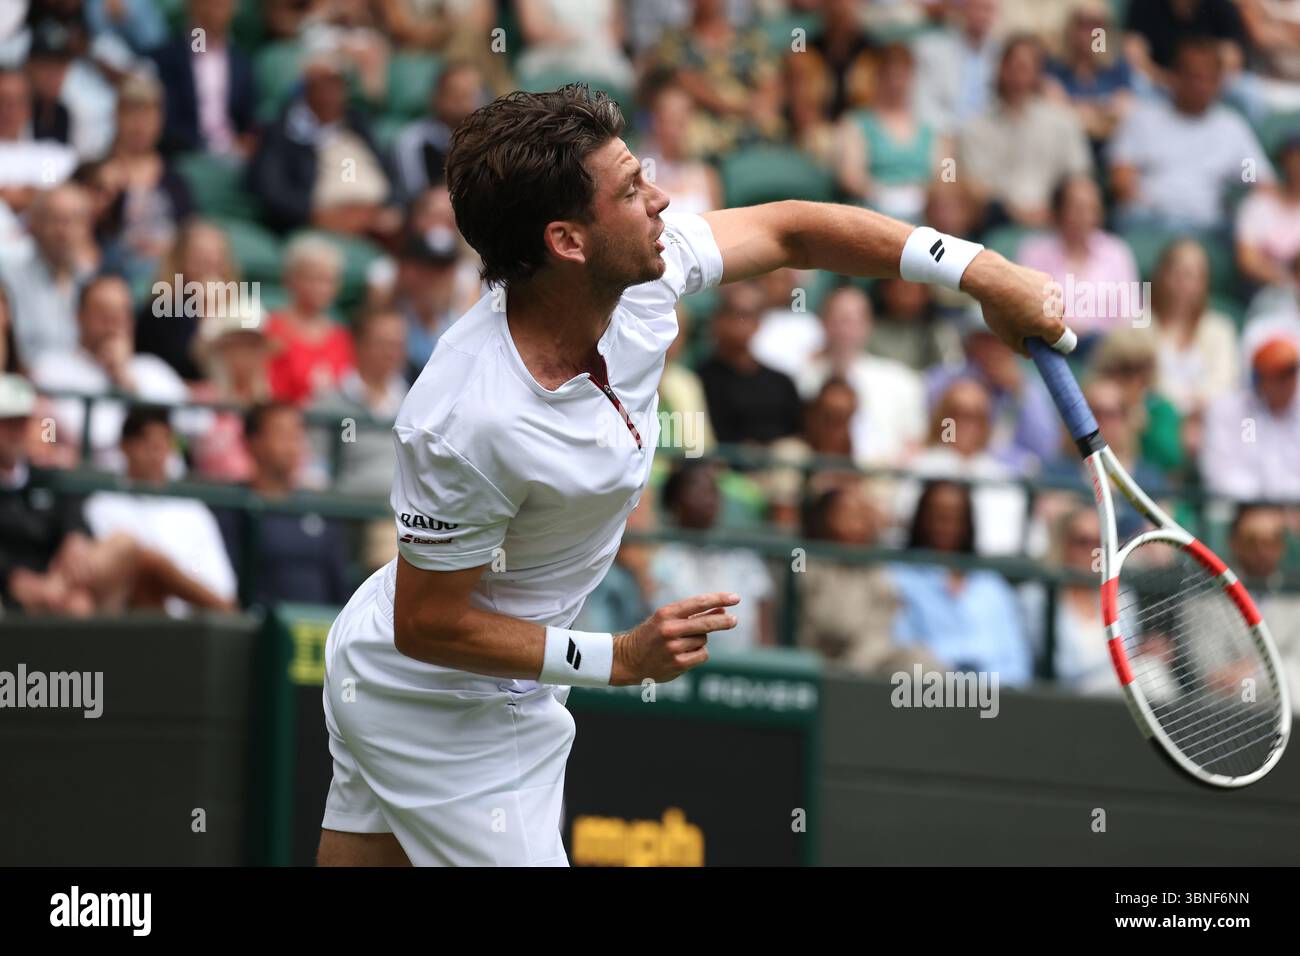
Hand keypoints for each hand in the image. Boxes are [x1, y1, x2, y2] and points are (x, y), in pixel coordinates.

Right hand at [610, 592, 739, 685]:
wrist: (628, 659)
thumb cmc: (652, 635)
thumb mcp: (668, 619)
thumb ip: (694, 615)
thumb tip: (723, 612)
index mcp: (666, 613)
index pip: (698, 603)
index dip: (719, 599)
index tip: (735, 598)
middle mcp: (669, 629)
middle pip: (706, 624)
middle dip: (723, 622)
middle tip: (735, 620)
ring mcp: (673, 648)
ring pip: (703, 640)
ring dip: (699, 640)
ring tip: (681, 643)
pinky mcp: (678, 664)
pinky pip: (702, 654)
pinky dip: (698, 653)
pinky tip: (684, 654)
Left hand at [961, 251, 1066, 354]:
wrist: (994, 280)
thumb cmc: (1001, 312)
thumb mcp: (1009, 338)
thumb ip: (1023, 349)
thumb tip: (1031, 353)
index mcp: (1052, 325)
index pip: (1062, 342)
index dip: (1054, 346)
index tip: (1046, 347)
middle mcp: (1059, 308)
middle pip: (1055, 322)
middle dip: (1043, 326)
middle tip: (1025, 326)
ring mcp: (1054, 291)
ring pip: (1051, 306)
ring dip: (1041, 308)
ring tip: (1018, 306)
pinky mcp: (1047, 278)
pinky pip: (1045, 291)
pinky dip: (1037, 294)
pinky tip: (1020, 292)